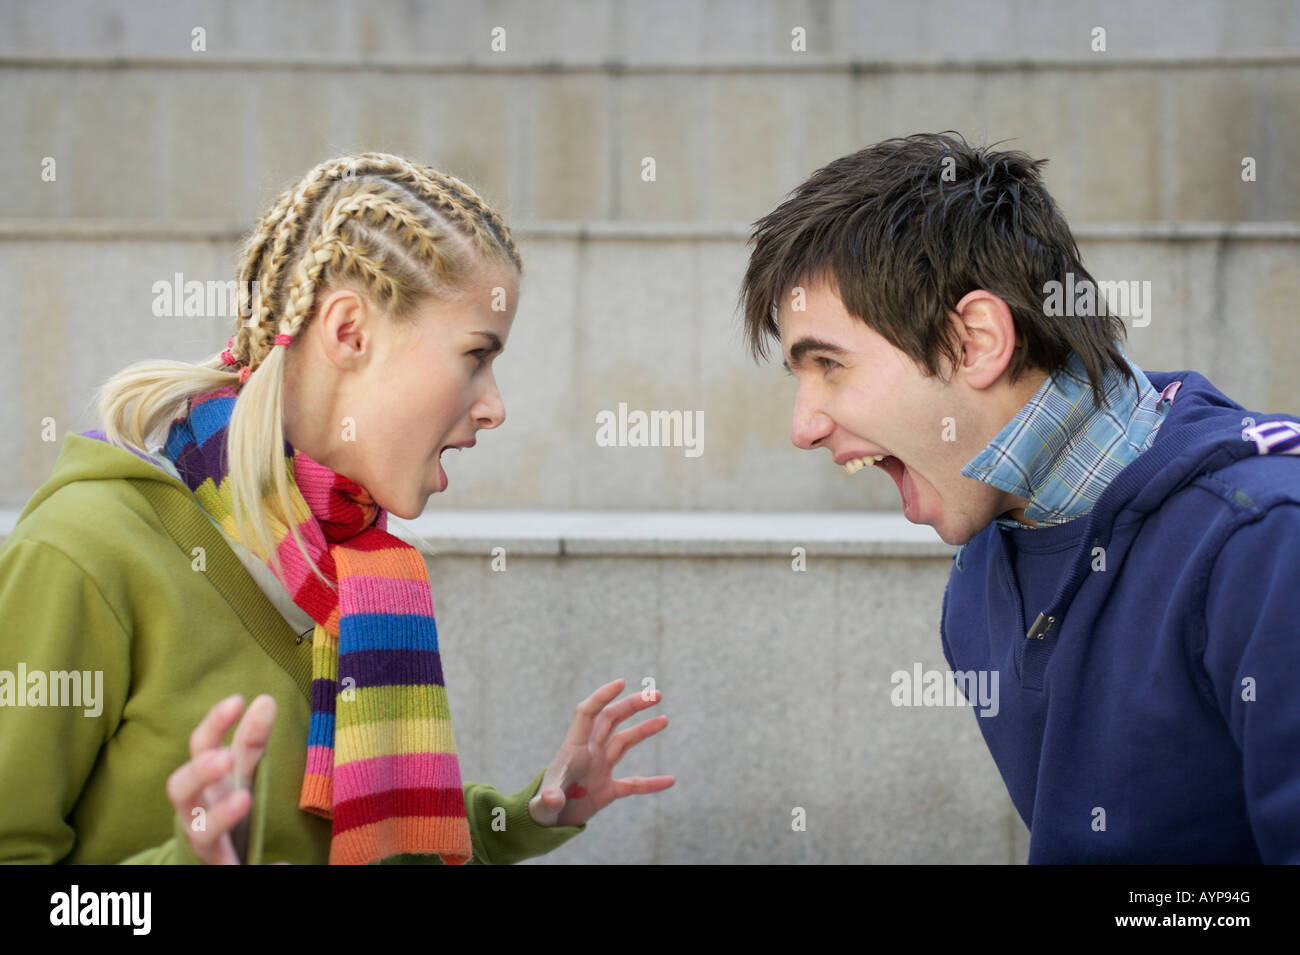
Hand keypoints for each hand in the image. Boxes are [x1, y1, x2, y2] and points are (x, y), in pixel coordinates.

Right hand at [165, 693, 276, 864]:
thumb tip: (266, 700)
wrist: (203, 861)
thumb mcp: (239, 773)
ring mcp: (202, 840)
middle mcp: (194, 809)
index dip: (214, 723)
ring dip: (219, 816)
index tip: (238, 699)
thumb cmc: (220, 805)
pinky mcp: (216, 867)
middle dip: (198, 772)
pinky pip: (227, 869)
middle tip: (223, 757)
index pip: (200, 746)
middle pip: (180, 787)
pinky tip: (284, 863)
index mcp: (203, 781)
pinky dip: (257, 867)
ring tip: (245, 800)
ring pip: (198, 830)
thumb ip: (251, 740)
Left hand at [528, 679, 674, 827]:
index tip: (622, 683)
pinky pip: (634, 784)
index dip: (602, 696)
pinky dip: (651, 783)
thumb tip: (552, 799)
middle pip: (611, 719)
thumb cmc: (539, 812)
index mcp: (573, 750)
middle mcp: (589, 754)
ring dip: (644, 730)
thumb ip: (548, 801)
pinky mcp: (607, 789)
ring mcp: (599, 769)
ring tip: (664, 719)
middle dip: (632, 705)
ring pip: (624, 741)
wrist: (545, 825)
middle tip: (656, 695)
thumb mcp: (542, 806)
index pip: (588, 713)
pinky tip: (670, 781)